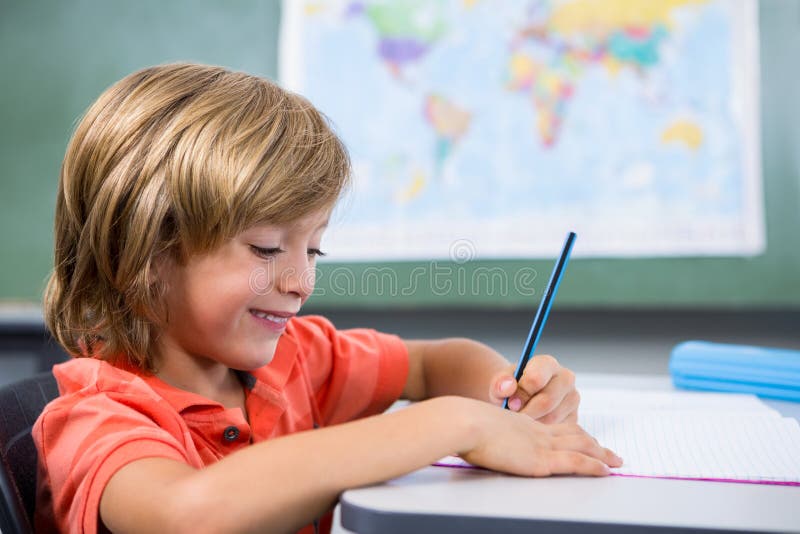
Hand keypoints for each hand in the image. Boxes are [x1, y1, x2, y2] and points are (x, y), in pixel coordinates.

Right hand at [457, 398, 621, 476]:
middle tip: (609, 453)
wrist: (464, 422)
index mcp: (522, 426)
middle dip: (594, 444)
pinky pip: (576, 462)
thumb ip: (483, 434)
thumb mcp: (476, 429)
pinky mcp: (541, 459)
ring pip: (581, 446)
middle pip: (574, 436)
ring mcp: (541, 444)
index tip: (586, 439)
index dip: (574, 434)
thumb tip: (469, 439)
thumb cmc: (462, 425)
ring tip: (615, 462)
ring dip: (601, 455)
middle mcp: (536, 432)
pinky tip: (605, 470)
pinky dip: (594, 466)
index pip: (555, 429)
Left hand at [489, 355, 578, 423]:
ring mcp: (573, 398)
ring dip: (534, 423)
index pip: (537, 378)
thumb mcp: (501, 383)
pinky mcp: (575, 417)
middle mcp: (565, 378)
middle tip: (514, 417)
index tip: (510, 402)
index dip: (521, 393)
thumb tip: (507, 388)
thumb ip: (501, 383)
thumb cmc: (511, 388)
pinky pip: (559, 430)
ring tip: (521, 421)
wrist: (520, 398)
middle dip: (527, 412)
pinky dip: (543, 431)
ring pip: (553, 418)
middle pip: (547, 401)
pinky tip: (532, 427)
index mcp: (548, 364)